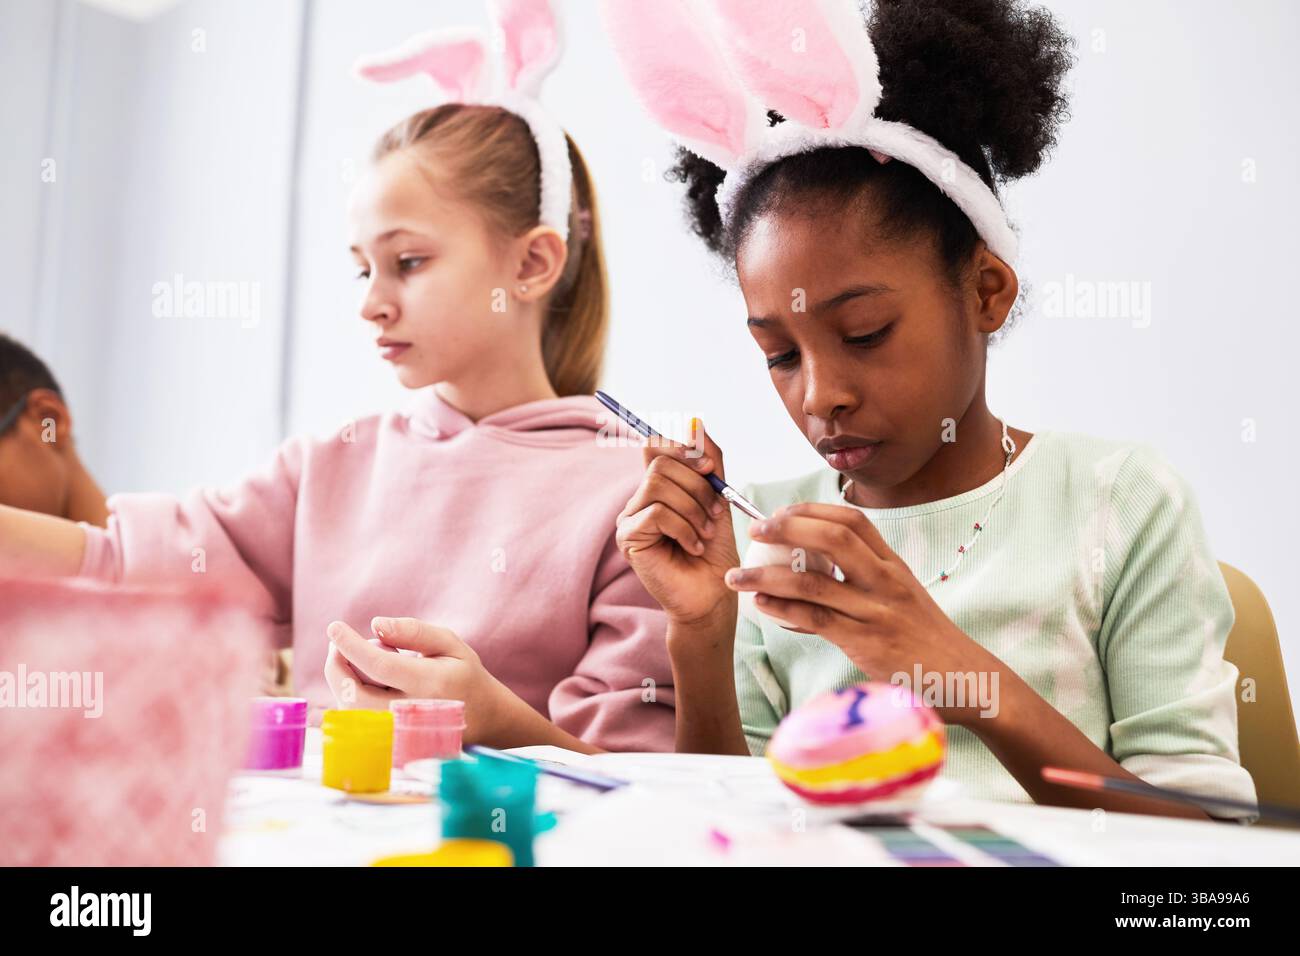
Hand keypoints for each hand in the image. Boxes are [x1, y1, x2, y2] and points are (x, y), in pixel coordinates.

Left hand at [323, 617, 507, 742]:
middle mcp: (413, 714)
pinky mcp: (391, 748)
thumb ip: (414, 632)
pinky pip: (357, 724)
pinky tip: (368, 686)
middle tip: (338, 645)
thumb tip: (376, 625)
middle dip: (337, 666)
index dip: (350, 645)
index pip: (378, 665)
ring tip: (364, 664)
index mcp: (431, 684)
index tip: (334, 627)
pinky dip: (353, 700)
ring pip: (351, 711)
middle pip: (354, 693)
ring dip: (345, 682)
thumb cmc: (464, 676)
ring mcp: (400, 736)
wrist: (485, 721)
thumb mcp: (450, 645)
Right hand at [615, 419, 739, 628]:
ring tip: (704, 532)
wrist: (712, 594)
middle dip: (696, 486)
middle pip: (660, 463)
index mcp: (659, 487)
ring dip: (692, 508)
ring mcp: (630, 518)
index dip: (683, 449)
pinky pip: (656, 513)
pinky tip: (692, 546)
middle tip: (715, 512)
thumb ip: (709, 463)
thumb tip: (696, 423)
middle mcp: (639, 499)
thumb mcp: (718, 498)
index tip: (709, 469)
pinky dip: (683, 528)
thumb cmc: (715, 552)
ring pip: (658, 486)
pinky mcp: (628, 538)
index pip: (657, 446)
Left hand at [722, 502, 1002, 726]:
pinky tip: (760, 605)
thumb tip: (810, 574)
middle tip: (755, 531)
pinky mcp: (866, 641)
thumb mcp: (901, 597)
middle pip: (833, 538)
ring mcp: (877, 610)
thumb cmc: (925, 639)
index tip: (779, 512)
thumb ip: (863, 581)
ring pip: (814, 581)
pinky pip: (816, 618)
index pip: (852, 520)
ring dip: (768, 576)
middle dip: (788, 528)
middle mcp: (886, 580)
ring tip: (737, 576)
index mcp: (894, 564)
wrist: (965, 679)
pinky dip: (782, 609)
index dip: (811, 510)